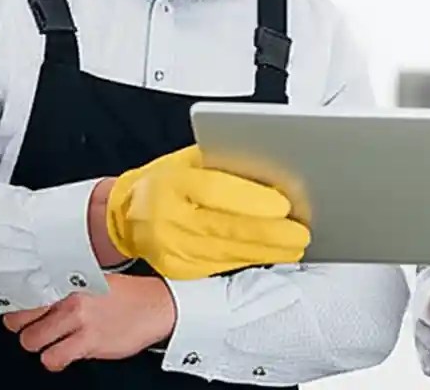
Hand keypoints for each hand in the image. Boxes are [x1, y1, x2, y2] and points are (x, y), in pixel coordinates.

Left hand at [2, 274, 176, 371]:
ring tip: (51, 343)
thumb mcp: (95, 280)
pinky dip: (54, 360)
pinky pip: (53, 358)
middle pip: (20, 319)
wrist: (157, 306)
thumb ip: (68, 288)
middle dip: (22, 328)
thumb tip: (41, 298)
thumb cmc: (129, 295)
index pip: (26, 291)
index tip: (14, 312)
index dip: (15, 305)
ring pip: (31, 341)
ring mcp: (79, 321)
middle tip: (32, 329)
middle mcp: (71, 299)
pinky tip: (64, 354)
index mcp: (71, 281)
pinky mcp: (88, 341)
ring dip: (38, 345)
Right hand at [105, 145, 309, 279]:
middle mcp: (169, 217)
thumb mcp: (187, 160)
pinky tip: (271, 255)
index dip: (252, 201)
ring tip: (294, 245)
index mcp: (171, 183)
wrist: (128, 214)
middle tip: (300, 233)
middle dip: (270, 233)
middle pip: (227, 227)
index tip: (283, 205)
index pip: (215, 191)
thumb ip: (222, 163)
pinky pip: (221, 264)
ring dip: (267, 251)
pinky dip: (250, 259)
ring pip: (229, 251)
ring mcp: (172, 247)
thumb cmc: (164, 181)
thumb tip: (270, 168)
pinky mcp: (179, 268)